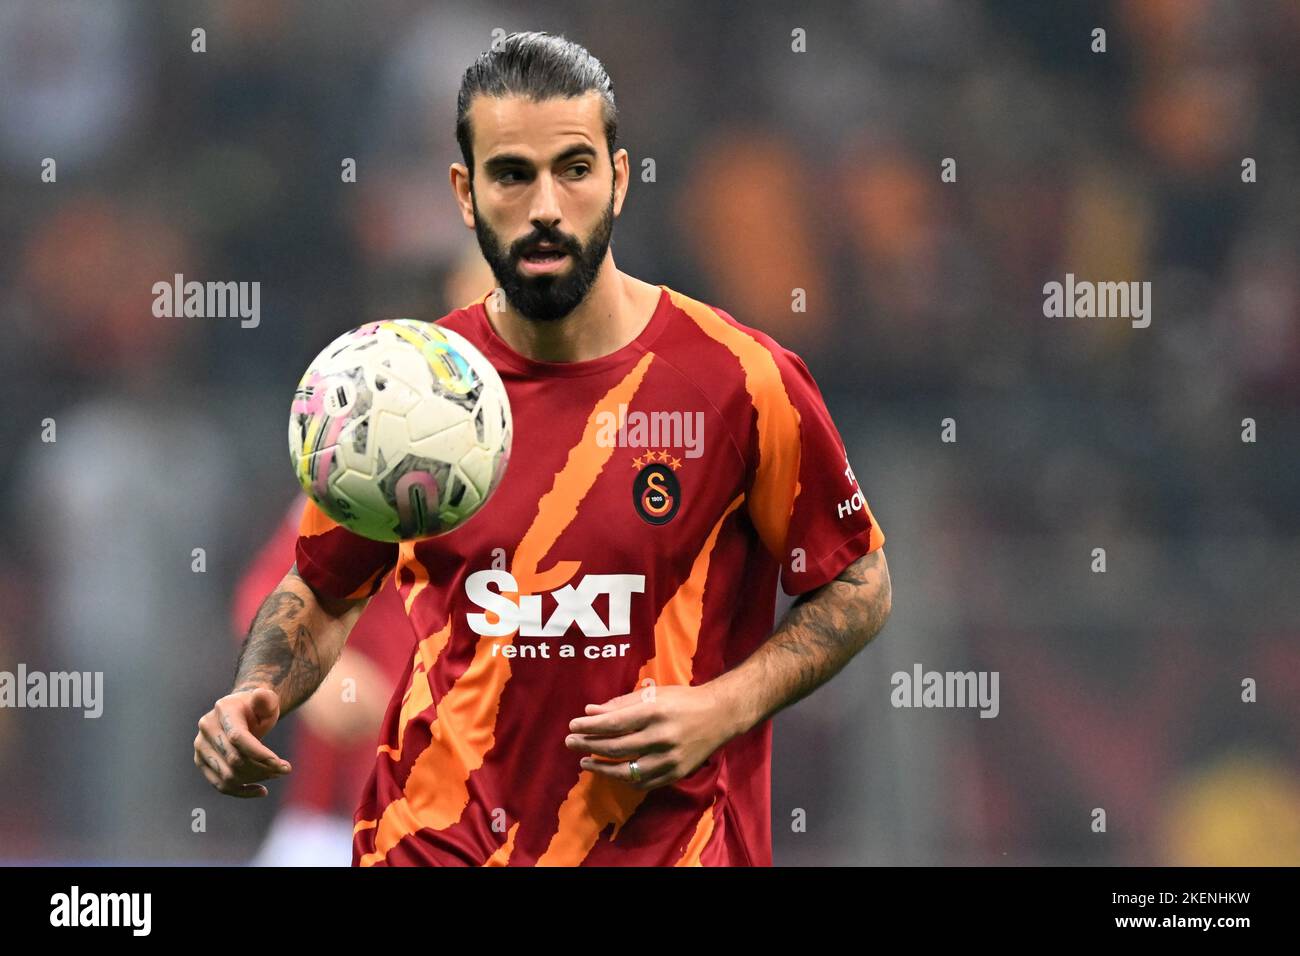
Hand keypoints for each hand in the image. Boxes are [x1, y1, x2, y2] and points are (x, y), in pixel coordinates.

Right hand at [193, 686, 291, 797]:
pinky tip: (262, 790)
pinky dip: (242, 792)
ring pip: (228, 776)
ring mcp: (201, 747)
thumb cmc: (258, 708)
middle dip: (263, 768)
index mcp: (223, 710)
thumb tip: (261, 695)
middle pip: (234, 759)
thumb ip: (266, 699)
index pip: (238, 738)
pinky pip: (220, 785)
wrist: (242, 713)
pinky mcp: (202, 762)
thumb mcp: (268, 700)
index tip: (283, 765)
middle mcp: (207, 728)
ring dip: (255, 779)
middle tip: (284, 769)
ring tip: (275, 774)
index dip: (260, 754)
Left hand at [564, 683, 734, 790]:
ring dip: (601, 768)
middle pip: (616, 748)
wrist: (720, 716)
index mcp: (655, 712)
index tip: (572, 726)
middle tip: (570, 743)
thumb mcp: (653, 694)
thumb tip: (589, 712)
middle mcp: (662, 737)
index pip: (614, 724)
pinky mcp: (676, 774)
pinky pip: (643, 783)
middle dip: (588, 745)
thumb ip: (621, 704)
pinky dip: (624, 779)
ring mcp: (670, 759)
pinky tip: (612, 771)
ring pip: (626, 771)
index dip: (589, 727)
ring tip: (585, 762)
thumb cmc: (683, 700)